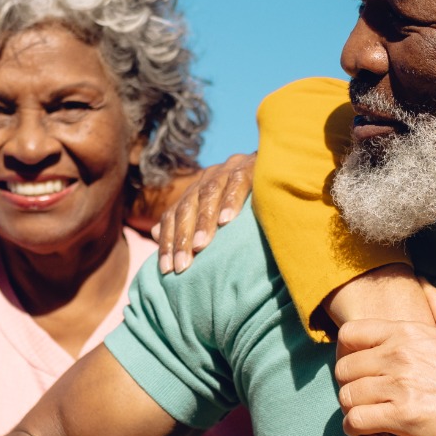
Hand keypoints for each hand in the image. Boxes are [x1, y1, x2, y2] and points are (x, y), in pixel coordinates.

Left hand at [154, 154, 256, 272]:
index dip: (168, 241)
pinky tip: (227, 220)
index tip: (166, 270)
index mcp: (197, 189)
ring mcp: (229, 168)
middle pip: (187, 206)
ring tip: (200, 246)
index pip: (174, 215)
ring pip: (209, 194)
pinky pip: (238, 182)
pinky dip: (231, 201)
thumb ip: (187, 221)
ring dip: (203, 221)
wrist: (282, 167)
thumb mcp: (216, 212)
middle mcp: (209, 177)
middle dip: (182, 237)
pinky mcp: (252, 165)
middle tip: (181, 266)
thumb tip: (153, 232)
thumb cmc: (250, 201)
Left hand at [334, 313, 435, 435]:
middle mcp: (398, 354)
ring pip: (347, 396)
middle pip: (344, 368)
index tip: (354, 365)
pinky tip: (363, 431)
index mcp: (409, 332)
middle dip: (349, 383)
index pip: (351, 333)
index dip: (346, 351)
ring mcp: (398, 385)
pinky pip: (356, 421)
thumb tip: (424, 285)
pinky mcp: (402, 417)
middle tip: (360, 394)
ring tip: (362, 413)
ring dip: (351, 407)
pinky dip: (353, 428)